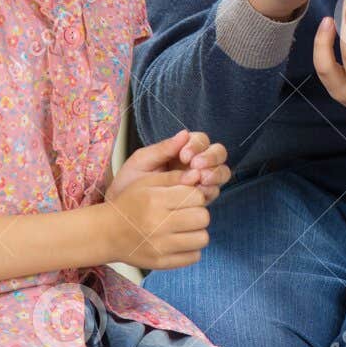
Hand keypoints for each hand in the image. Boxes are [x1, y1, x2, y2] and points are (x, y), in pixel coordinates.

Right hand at [105, 172, 210, 270]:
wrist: (106, 233)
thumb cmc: (129, 204)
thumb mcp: (146, 183)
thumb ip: (174, 177)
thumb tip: (199, 175)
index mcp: (155, 200)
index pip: (197, 197)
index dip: (196, 196)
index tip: (186, 198)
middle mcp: (157, 224)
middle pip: (203, 218)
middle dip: (199, 213)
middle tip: (187, 213)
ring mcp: (159, 246)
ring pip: (202, 238)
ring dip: (197, 232)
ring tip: (185, 228)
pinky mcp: (160, 263)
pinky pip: (193, 257)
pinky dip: (191, 249)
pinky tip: (179, 241)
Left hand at [108, 129, 231, 204]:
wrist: (124, 213)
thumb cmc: (130, 183)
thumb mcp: (141, 162)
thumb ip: (162, 149)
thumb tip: (184, 133)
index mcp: (181, 149)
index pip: (200, 140)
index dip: (197, 146)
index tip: (185, 156)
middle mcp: (195, 163)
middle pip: (218, 152)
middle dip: (211, 157)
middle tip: (197, 166)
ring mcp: (201, 180)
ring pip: (222, 171)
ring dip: (216, 173)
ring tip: (201, 180)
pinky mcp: (201, 198)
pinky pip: (214, 191)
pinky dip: (211, 190)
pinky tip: (199, 194)